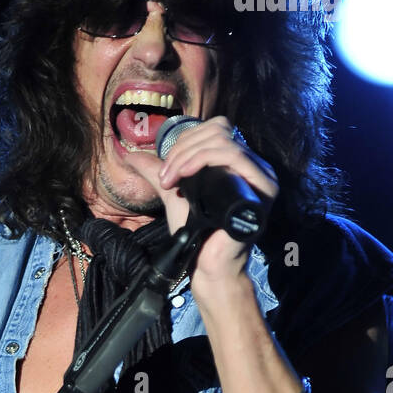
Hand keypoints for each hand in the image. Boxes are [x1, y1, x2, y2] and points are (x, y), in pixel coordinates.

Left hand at [129, 116, 278, 287]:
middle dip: (183, 150)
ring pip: (223, 142)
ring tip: (172, 180)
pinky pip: (235, 157)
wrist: (205, 263)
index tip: (165, 171)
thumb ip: (158, 173)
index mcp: (237, 162)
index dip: (186, 141)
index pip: (215, 129)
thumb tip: (131, 155)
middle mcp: (253, 165)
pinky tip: (187, 175)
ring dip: (189, 156)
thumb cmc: (196, 233)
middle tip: (165, 177)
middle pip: (218, 131)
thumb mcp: (174, 195)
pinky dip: (205, 159)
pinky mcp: (262, 188)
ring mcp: (261, 176)